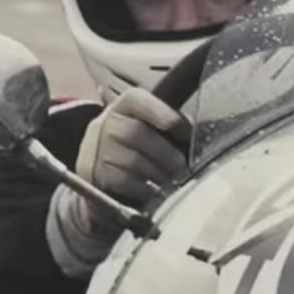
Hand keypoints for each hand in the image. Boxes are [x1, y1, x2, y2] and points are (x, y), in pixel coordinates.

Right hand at [44, 88, 190, 276]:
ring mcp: (96, 150)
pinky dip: (145, 190)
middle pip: (137, 133)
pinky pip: (125, 182)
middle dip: (166, 154)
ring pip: (133, 160)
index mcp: (122, 107)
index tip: (184, 133)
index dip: (163, 114)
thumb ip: (168, 127)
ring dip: (158, 175)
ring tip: (171, 182)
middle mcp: (104, 124)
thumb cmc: (137, 152)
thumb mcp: (148, 132)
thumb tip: (199, 133)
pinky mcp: (94, 175)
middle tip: (182, 168)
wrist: (101, 182)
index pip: (136, 100)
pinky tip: (154, 193)